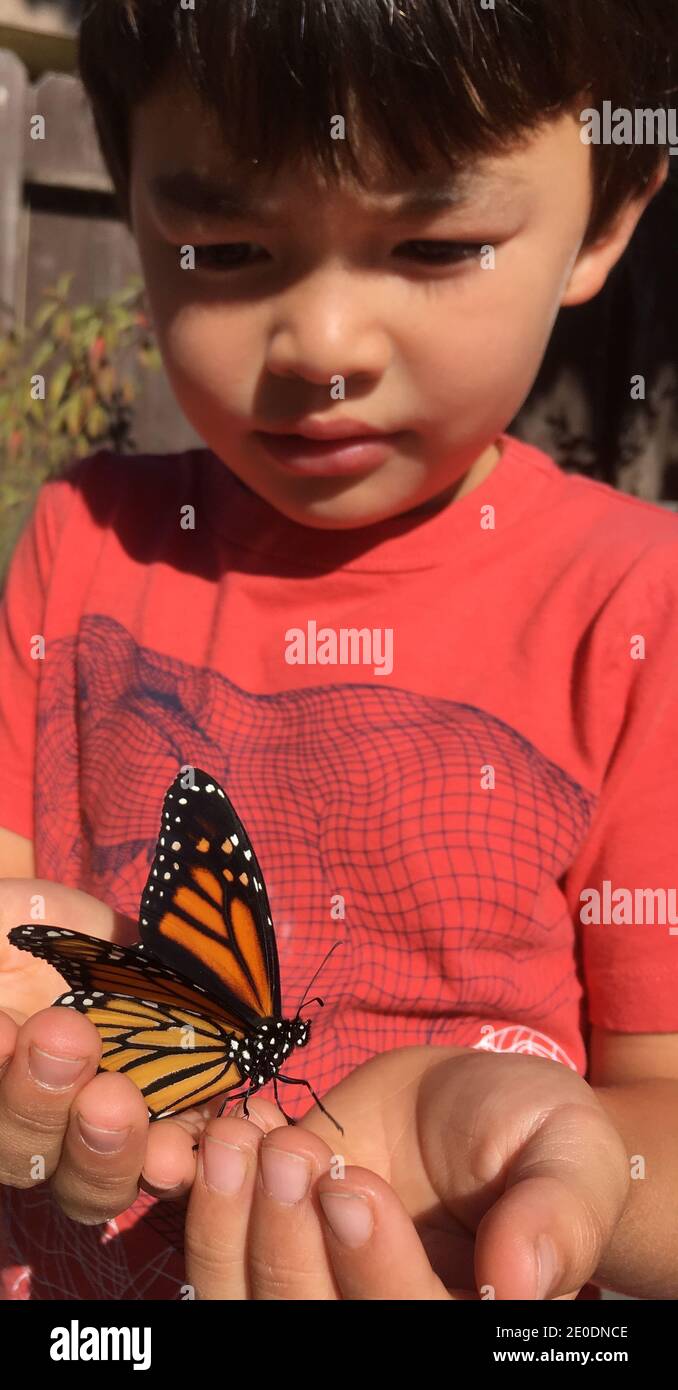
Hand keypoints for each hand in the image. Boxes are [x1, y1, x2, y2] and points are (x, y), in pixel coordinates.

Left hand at [0, 879, 219, 1221]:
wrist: (16, 912)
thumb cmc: (93, 938)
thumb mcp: (155, 958)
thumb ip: (199, 995)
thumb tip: (255, 1032)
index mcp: (143, 1110)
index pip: (162, 1167)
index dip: (169, 1171)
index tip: (170, 1158)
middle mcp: (73, 1130)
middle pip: (91, 1190)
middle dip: (106, 1154)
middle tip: (111, 1099)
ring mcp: (13, 1113)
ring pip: (22, 1158)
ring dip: (40, 1103)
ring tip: (54, 1033)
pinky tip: (1, 1025)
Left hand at [184, 1045, 629, 1298]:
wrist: (473, 1107)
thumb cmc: (540, 1138)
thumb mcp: (570, 1161)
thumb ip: (554, 1220)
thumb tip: (520, 1285)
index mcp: (460, 1322)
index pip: (409, 1328)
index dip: (374, 1273)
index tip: (352, 1185)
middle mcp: (376, 1318)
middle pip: (307, 1327)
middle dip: (284, 1246)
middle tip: (289, 1151)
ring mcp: (312, 1284)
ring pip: (241, 1301)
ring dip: (223, 1225)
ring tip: (239, 1138)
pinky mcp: (266, 1239)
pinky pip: (210, 1244)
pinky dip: (192, 1195)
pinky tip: (205, 1136)